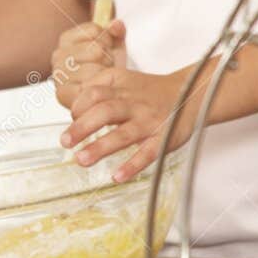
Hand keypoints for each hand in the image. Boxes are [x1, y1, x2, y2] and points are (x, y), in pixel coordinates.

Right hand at [51, 19, 125, 111]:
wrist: (107, 91)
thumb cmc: (109, 66)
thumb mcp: (115, 44)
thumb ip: (117, 31)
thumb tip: (116, 24)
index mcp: (67, 39)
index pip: (94, 30)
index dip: (108, 40)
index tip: (106, 50)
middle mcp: (58, 55)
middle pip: (96, 50)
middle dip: (108, 59)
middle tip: (105, 67)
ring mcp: (58, 74)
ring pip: (94, 69)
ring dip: (105, 74)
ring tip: (102, 77)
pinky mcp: (62, 94)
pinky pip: (88, 87)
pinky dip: (98, 87)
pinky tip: (99, 87)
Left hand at [61, 63, 191, 182]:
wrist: (192, 92)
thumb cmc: (150, 92)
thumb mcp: (124, 80)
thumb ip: (98, 90)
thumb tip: (73, 111)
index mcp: (122, 87)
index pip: (94, 93)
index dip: (79, 106)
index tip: (74, 119)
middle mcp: (135, 103)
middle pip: (105, 110)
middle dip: (82, 127)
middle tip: (65, 141)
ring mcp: (150, 121)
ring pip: (123, 133)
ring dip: (101, 147)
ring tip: (81, 160)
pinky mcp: (165, 138)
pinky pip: (148, 152)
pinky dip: (133, 165)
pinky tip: (117, 176)